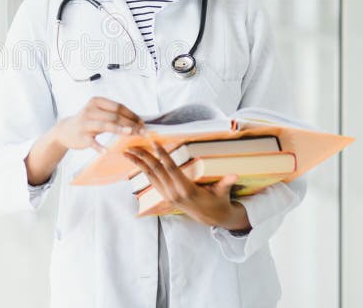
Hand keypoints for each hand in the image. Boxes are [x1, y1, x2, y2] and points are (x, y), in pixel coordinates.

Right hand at [52, 96, 143, 153]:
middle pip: (114, 116)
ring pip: (105, 125)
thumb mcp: (98, 113)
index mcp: (96, 102)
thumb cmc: (87, 121)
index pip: (118, 107)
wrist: (66, 131)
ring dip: (118, 129)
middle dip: (130, 124)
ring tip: (130, 133)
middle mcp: (90, 110)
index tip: (142, 123)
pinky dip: (99, 146)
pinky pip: (92, 141)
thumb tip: (137, 121)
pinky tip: (106, 150)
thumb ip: (114, 115)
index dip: (132, 114)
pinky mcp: (81, 136)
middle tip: (143, 131)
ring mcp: (85, 123)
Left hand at [123, 142, 250, 229]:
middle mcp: (174, 192)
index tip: (155, 143)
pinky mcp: (165, 196)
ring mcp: (167, 195)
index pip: (171, 169)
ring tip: (127, 152)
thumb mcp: (223, 193)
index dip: (163, 155)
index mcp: (186, 189)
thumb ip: (226, 183)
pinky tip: (136, 162)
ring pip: (150, 176)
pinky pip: (151, 181)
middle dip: (143, 157)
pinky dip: (142, 170)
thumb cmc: (218, 202)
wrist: (211, 218)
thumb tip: (235, 175)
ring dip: (138, 163)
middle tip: (132, 144)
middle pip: (156, 171)